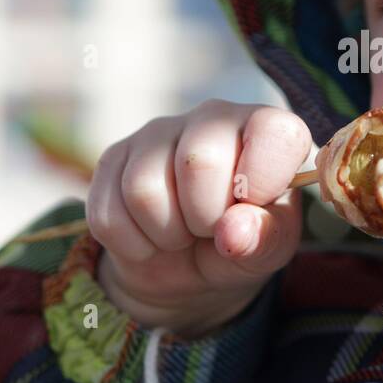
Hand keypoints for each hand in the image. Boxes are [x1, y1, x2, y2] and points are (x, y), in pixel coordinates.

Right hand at [87, 101, 312, 336]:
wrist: (189, 264)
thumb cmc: (244, 241)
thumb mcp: (269, 248)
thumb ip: (265, 238)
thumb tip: (232, 232)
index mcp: (265, 129)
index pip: (275, 132)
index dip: (264, 179)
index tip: (255, 205)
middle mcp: (212, 117)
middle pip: (199, 161)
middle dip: (206, 216)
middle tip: (212, 228)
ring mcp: (158, 132)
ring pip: (144, 189)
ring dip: (166, 233)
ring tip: (184, 233)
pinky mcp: (113, 157)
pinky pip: (108, 212)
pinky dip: (133, 244)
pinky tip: (151, 235)